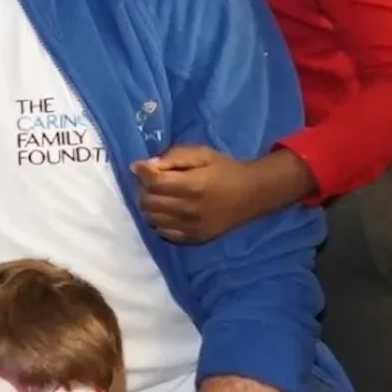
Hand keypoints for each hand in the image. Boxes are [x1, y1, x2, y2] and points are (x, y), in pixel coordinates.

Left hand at [132, 145, 267, 242]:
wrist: (253, 193)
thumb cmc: (225, 169)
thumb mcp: (201, 153)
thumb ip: (172, 157)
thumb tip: (144, 166)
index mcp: (193, 185)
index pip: (153, 182)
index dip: (141, 172)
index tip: (138, 166)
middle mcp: (190, 209)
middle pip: (148, 201)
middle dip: (143, 188)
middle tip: (151, 181)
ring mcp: (191, 227)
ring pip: (152, 218)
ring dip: (149, 205)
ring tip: (158, 195)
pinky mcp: (194, 238)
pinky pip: (163, 233)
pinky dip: (159, 221)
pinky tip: (166, 211)